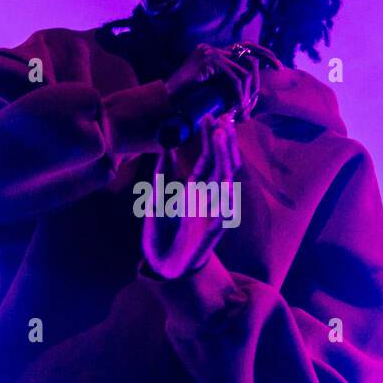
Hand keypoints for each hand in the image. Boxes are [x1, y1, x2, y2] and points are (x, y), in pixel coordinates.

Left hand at [142, 114, 240, 279]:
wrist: (162, 264)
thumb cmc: (161, 231)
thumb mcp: (157, 199)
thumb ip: (162, 175)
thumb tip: (165, 148)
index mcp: (197, 189)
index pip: (208, 159)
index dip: (209, 140)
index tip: (209, 118)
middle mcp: (208, 199)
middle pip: (221, 167)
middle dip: (222, 146)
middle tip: (222, 123)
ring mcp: (212, 216)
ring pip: (224, 187)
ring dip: (225, 165)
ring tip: (224, 144)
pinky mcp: (210, 238)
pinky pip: (220, 222)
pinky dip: (222, 207)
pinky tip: (224, 191)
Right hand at [164, 41, 281, 121]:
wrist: (165, 101)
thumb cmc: (186, 100)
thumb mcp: (211, 89)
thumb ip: (226, 84)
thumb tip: (249, 90)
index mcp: (214, 53)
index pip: (245, 47)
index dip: (264, 53)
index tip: (277, 66)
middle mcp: (213, 49)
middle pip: (249, 55)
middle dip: (263, 68)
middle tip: (271, 82)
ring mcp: (210, 52)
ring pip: (244, 71)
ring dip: (248, 92)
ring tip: (246, 109)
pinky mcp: (209, 61)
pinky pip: (234, 79)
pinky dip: (239, 94)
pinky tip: (238, 106)